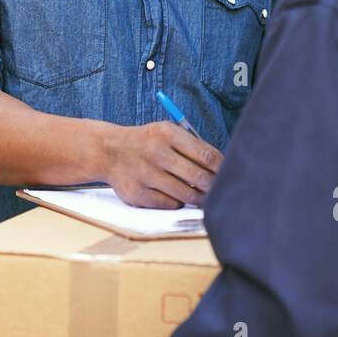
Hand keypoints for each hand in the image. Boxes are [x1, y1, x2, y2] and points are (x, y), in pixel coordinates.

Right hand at [101, 121, 223, 208]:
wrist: (109, 151)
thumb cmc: (146, 142)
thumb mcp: (167, 132)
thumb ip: (193, 145)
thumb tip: (221, 166)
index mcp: (167, 134)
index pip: (206, 155)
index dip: (222, 167)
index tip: (229, 173)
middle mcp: (156, 153)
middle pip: (199, 177)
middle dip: (213, 186)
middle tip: (218, 189)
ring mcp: (146, 175)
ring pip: (186, 195)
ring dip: (198, 198)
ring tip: (201, 196)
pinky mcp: (138, 194)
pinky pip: (170, 204)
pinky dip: (177, 203)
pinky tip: (175, 195)